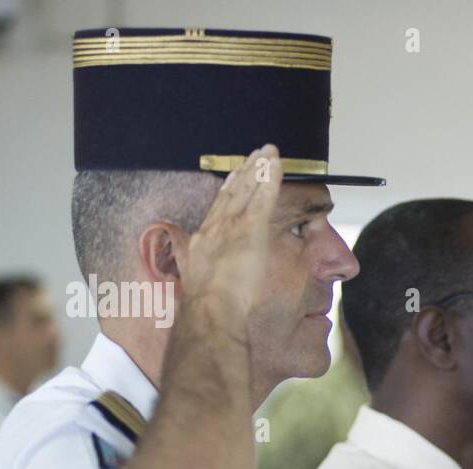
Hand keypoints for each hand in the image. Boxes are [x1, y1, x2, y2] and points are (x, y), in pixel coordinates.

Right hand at [175, 145, 283, 337]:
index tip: (235, 177)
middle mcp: (216, 228)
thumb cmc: (208, 309)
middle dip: (245, 172)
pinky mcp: (251, 229)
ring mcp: (233, 226)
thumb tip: (198, 279)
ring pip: (248, 190)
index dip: (229, 191)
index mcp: (203, 242)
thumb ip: (199, 276)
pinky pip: (262, 198)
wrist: (211, 311)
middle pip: (233, 193)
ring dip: (259, 168)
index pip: (219, 210)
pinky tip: (275, 164)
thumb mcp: (197, 287)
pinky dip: (269, 178)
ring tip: (269, 152)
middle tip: (256, 154)